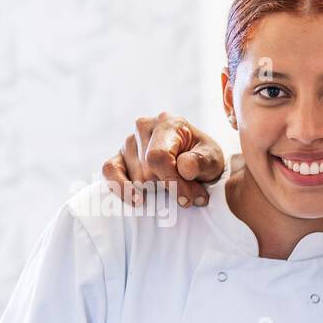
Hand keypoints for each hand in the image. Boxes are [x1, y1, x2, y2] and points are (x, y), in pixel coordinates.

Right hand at [101, 112, 226, 207]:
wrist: (197, 159)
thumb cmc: (204, 157)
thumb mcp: (213, 159)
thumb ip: (201, 162)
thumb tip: (184, 168)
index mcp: (168, 122)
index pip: (158, 156)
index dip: (172, 182)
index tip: (187, 200)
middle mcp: (143, 127)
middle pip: (148, 170)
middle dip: (170, 190)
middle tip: (190, 198)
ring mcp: (128, 141)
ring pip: (135, 177)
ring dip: (156, 193)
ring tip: (177, 194)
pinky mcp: (118, 156)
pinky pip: (109, 171)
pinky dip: (120, 187)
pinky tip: (137, 200)